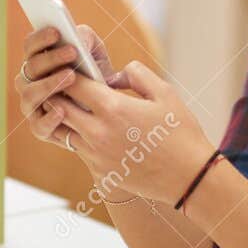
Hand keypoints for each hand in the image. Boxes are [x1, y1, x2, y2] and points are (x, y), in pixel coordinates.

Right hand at [14, 24, 122, 151]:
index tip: (57, 31)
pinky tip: (63, 110)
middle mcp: (30, 82)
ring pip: (29, 94)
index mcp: (38, 60)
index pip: (30, 46)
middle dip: (51, 58)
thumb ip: (86, 40)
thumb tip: (78, 40)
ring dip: (49, 84)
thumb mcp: (95, 53)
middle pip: (30, 68)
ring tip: (71, 78)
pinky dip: (49, 118)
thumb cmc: (95, 76)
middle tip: (72, 52)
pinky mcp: (41, 128)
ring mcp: (32, 106)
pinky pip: (39, 125)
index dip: (40, 37)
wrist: (106, 110)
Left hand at [47, 62, 214, 203]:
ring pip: (63, 131)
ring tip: (77, 107)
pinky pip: (78, 149)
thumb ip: (137, 75)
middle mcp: (97, 132)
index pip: (73, 85)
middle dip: (59, 94)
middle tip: (66, 87)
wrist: (189, 179)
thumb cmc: (181, 133)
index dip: (69, 74)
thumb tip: (115, 75)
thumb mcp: (165, 93)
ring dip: (65, 117)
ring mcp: (95, 155)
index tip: (72, 69)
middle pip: (58, 108)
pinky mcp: (99, 171)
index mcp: (113, 109)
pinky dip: (79, 137)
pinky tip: (93, 130)